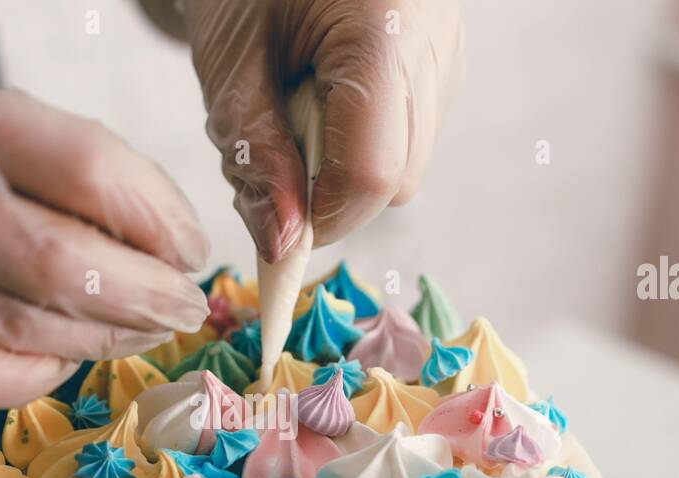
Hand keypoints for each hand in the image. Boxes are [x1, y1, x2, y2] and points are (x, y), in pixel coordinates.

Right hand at [0, 58, 209, 431]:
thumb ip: (19, 156)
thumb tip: (143, 225)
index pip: (78, 164)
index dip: (156, 214)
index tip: (190, 243)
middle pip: (59, 260)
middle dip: (146, 293)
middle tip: (184, 305)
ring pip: (21, 327)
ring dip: (105, 339)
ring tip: (143, 332)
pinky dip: (36, 374)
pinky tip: (64, 359)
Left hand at [159, 0, 463, 261]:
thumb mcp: (229, 65)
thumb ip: (255, 159)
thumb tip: (283, 248)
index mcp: (385, 27)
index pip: (371, 174)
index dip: (320, 216)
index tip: (272, 223)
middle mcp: (435, 39)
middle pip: (397, 180)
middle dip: (328, 193)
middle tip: (270, 149)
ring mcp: (449, 51)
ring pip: (406, 169)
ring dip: (342, 168)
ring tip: (295, 108)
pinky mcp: (444, 62)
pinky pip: (408, 139)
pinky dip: (359, 142)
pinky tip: (323, 98)